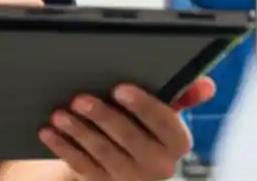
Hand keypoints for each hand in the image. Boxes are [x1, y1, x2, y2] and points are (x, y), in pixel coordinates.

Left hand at [38, 77, 215, 179]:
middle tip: (80, 99)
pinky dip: (64, 147)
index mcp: (178, 143)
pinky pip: (82, 165)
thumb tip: (207, 85)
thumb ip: (182, 96)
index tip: (120, 88)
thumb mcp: (161, 113)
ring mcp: (130, 179)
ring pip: (103, 153)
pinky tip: (49, 131)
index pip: (166, 123)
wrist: (120, 165)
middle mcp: (159, 166)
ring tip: (60, 113)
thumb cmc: (142, 128)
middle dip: (103, 116)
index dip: (143, 105)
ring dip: (79, 131)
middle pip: (130, 138)